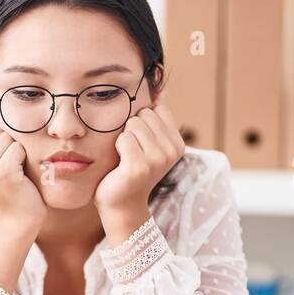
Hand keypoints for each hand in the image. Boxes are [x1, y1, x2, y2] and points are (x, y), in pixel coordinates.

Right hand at [0, 123, 46, 232]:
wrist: (19, 219)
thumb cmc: (10, 187)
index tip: (0, 161)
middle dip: (8, 144)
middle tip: (9, 169)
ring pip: (8, 137)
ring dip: (17, 151)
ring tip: (15, 172)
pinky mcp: (2, 172)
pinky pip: (18, 147)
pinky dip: (24, 158)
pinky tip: (20, 176)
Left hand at [94, 104, 185, 221]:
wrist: (120, 204)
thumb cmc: (129, 169)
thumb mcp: (147, 142)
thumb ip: (154, 119)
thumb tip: (157, 90)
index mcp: (177, 143)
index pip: (157, 109)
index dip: (142, 123)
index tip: (141, 145)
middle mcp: (172, 151)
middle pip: (143, 114)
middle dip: (131, 130)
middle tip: (131, 154)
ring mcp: (157, 160)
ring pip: (132, 124)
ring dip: (123, 139)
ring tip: (126, 159)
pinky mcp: (139, 167)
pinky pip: (123, 138)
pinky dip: (117, 148)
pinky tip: (120, 165)